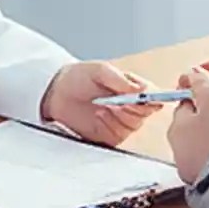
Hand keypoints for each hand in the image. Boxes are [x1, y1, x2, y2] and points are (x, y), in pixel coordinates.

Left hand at [40, 61, 160, 144]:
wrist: (54, 94)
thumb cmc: (78, 77)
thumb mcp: (99, 70)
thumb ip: (120, 80)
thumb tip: (141, 89)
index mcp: (133, 87)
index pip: (153, 94)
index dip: (154, 96)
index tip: (147, 97)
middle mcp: (131, 106)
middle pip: (147, 111)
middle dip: (136, 106)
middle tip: (121, 101)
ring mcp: (122, 122)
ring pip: (135, 124)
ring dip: (122, 115)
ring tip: (105, 105)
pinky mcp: (111, 136)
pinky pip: (120, 137)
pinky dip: (111, 126)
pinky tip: (99, 116)